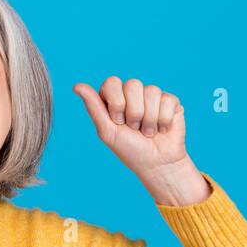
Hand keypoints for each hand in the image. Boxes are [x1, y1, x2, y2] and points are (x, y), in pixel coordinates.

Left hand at [73, 77, 208, 204]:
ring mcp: (152, 96)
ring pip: (151, 91)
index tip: (118, 121)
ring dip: (149, 119)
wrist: (156, 164)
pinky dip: (164, 120)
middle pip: (133, 84)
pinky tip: (162, 129)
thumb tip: (76, 86)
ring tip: (148, 131)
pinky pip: (167, 100)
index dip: (116, 103)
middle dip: (134, 112)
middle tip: (134, 128)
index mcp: (114, 97)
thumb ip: (93, 107)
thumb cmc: (129, 149)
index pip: (112, 82)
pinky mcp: (170, 101)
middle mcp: (133, 93)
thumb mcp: (107, 131)